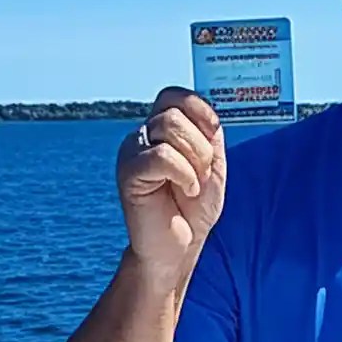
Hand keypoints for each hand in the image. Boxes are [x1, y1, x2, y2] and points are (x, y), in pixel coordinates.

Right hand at [116, 86, 226, 278]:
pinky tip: (185, 192)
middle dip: (201, 146)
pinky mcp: (128, 171)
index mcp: (162, 130)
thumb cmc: (194, 208)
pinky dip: (184, 175)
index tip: (213, 130)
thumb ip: (209, 136)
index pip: (174, 96)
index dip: (198, 107)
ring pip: (169, 129)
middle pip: (174, 113)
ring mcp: (132, 151)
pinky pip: (162, 156)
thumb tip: (210, 112)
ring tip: (192, 185)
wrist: (179, 246)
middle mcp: (143, 136)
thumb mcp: (212, 166)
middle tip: (202, 174)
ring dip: (195, 160)